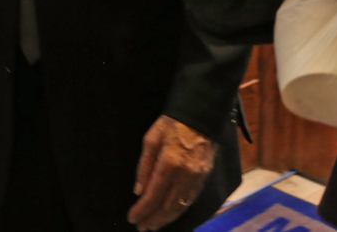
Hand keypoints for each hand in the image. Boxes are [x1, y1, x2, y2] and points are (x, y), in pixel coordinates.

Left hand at [127, 116, 214, 230]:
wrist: (201, 115)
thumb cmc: (172, 124)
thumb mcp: (151, 139)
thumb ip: (144, 166)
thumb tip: (138, 192)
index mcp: (169, 163)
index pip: (153, 195)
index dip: (142, 210)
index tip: (132, 218)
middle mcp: (185, 174)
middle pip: (167, 206)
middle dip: (153, 219)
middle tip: (142, 227)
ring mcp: (197, 178)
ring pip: (181, 206)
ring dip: (166, 219)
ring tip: (153, 225)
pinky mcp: (204, 177)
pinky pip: (190, 200)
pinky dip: (179, 210)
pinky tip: (170, 214)